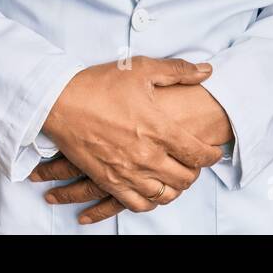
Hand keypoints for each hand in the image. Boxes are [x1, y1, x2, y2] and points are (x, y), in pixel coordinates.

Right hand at [28, 57, 225, 223]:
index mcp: (158, 129)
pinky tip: (153, 190)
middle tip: (195, 162)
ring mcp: (127, 172)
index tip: (214, 150)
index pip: (197, 153)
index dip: (212, 155)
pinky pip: (137, 204)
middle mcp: (146, 155)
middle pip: (185, 177)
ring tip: (177, 176)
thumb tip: (207, 71)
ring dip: (176, 187)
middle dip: (196, 171)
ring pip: (164, 194)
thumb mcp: (141, 69)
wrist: (59, 101)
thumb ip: (178, 70)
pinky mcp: (108, 180)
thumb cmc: (100, 83)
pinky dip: (151, 201)